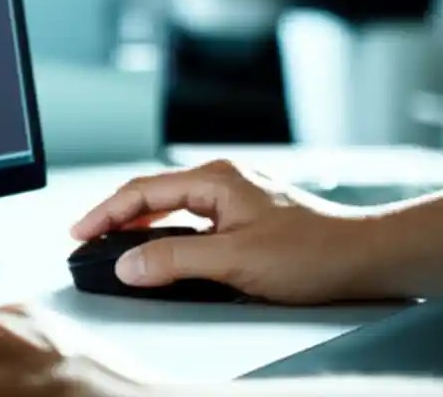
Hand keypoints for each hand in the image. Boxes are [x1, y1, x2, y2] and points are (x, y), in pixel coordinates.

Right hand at [70, 159, 375, 303]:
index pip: (141, 191)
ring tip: (114, 242)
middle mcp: (221, 179)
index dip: (104, 213)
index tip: (79, 232)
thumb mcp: (234, 259)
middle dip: (115, 215)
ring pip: (170, 204)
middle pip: (151, 193)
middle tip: (87, 238)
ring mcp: (233, 194)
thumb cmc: (312, 251)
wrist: (363, 256)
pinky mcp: (242, 213)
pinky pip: (189, 215)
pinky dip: (164, 229)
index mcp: (214, 178)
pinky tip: (159, 245)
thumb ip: (174, 261)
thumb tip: (127, 264)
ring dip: (139, 222)